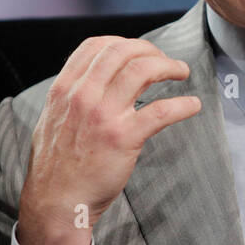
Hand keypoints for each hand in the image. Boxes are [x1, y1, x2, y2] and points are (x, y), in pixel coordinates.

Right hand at [17, 36, 201, 244]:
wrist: (56, 203)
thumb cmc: (55, 166)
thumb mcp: (52, 120)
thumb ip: (71, 97)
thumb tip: (93, 80)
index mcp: (64, 89)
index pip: (96, 46)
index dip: (123, 42)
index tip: (139, 51)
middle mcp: (83, 96)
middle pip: (123, 51)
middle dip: (150, 50)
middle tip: (165, 61)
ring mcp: (104, 115)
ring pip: (143, 71)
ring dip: (169, 66)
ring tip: (182, 72)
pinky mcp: (124, 137)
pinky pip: (161, 111)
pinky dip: (182, 104)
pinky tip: (192, 105)